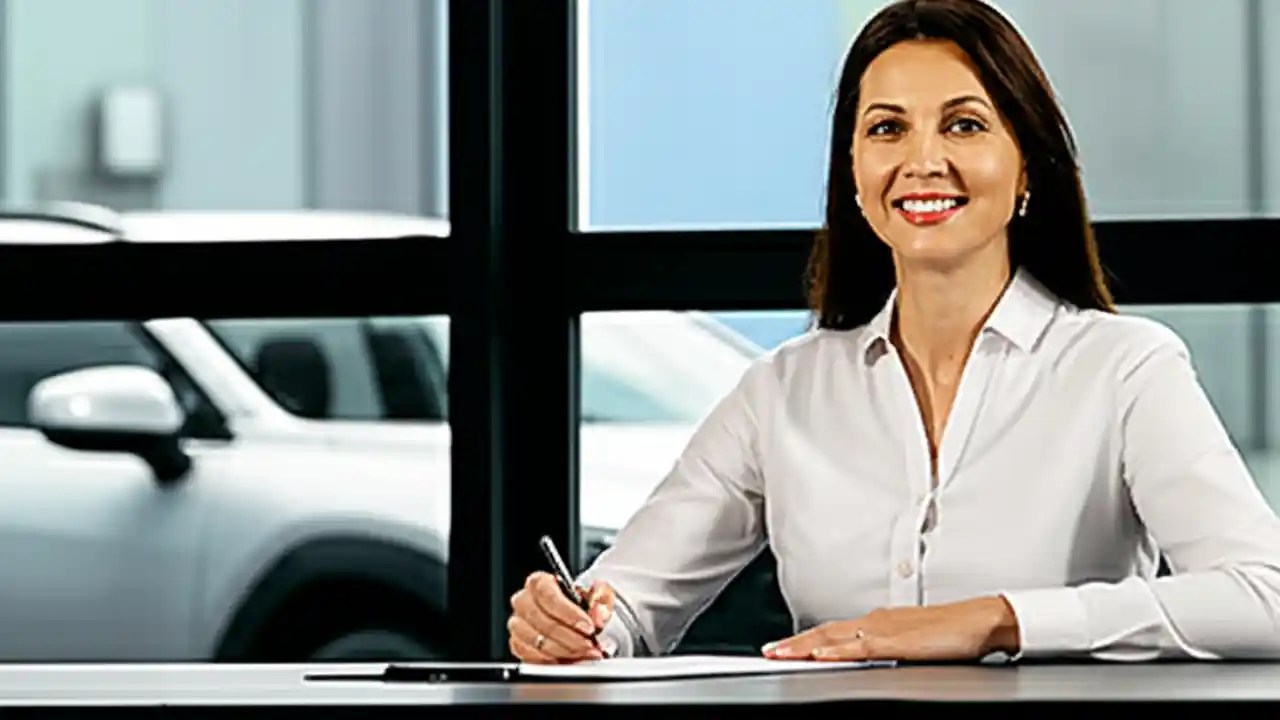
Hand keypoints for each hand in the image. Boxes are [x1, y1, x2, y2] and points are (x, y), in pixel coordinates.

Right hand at [507, 572, 614, 663]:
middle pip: (542, 621)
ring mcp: (518, 624)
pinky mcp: (518, 645)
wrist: (575, 617)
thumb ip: (601, 600)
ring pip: (536, 641)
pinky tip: (570, 659)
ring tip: (585, 653)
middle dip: (570, 637)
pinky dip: (553, 661)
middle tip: (590, 645)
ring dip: (564, 651)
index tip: (588, 627)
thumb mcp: (598, 593)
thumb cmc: (582, 601)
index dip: (568, 613)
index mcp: (539, 582)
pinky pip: (531, 657)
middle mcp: (523, 601)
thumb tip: (598, 615)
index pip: (547, 594)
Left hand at [761, 596, 1018, 661]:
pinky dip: (837, 650)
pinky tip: (821, 655)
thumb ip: (888, 650)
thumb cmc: (954, 632)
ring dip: (804, 646)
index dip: (805, 640)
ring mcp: (884, 630)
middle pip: (825, 632)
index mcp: (878, 622)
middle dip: (794, 643)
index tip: (783, 648)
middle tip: (767, 652)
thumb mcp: (912, 643)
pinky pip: (860, 647)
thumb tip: (871, 659)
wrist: (980, 620)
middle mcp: (875, 622)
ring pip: (834, 637)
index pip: (833, 631)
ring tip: (780, 654)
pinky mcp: (897, 642)